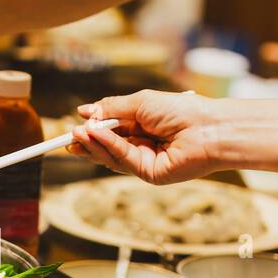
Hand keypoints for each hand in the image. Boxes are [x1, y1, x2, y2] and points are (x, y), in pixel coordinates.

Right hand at [69, 90, 221, 184]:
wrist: (208, 127)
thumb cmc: (181, 110)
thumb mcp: (141, 102)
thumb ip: (112, 108)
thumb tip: (85, 111)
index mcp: (142, 126)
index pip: (110, 130)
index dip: (92, 130)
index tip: (74, 126)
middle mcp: (142, 145)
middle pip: (107, 147)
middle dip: (87, 142)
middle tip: (69, 136)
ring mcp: (144, 161)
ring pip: (111, 155)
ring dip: (93, 144)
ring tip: (78, 134)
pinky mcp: (149, 174)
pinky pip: (123, 159)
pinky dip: (108, 146)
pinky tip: (96, 134)